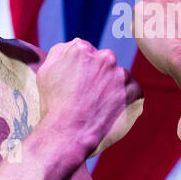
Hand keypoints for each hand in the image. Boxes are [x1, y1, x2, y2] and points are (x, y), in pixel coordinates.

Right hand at [37, 38, 143, 157]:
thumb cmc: (53, 104)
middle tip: (88, 96)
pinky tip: (111, 111)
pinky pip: (132, 92)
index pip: (87, 53)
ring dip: (112, 87)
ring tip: (98, 106)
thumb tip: (73, 45)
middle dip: (99, 76)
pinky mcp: (135, 91)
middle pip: (104, 63)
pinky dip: (125, 100)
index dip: (81, 70)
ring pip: (118, 77)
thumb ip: (60, 52)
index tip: (78, 84)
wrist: (68, 133)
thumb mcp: (45, 72)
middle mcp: (105, 57)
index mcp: (82, 48)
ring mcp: (122, 74)